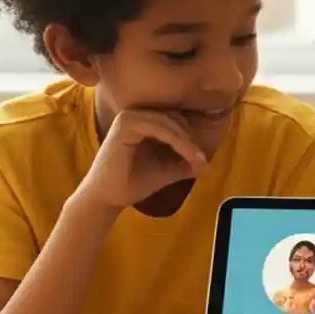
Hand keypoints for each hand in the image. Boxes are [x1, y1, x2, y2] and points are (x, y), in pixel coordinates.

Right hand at [78, 109, 207, 209]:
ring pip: (169, 121)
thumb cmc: (133, 183)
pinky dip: (177, 141)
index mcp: (143, 121)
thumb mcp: (166, 170)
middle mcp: (135, 114)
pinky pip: (159, 128)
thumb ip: (184, 163)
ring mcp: (129, 117)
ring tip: (198, 159)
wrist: (108, 199)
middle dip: (192, 138)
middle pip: (174, 117)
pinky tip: (187, 155)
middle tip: (203, 159)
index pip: (175, 119)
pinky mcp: (125, 125)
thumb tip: (206, 162)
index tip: (204, 158)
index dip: (192, 136)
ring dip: (187, 141)